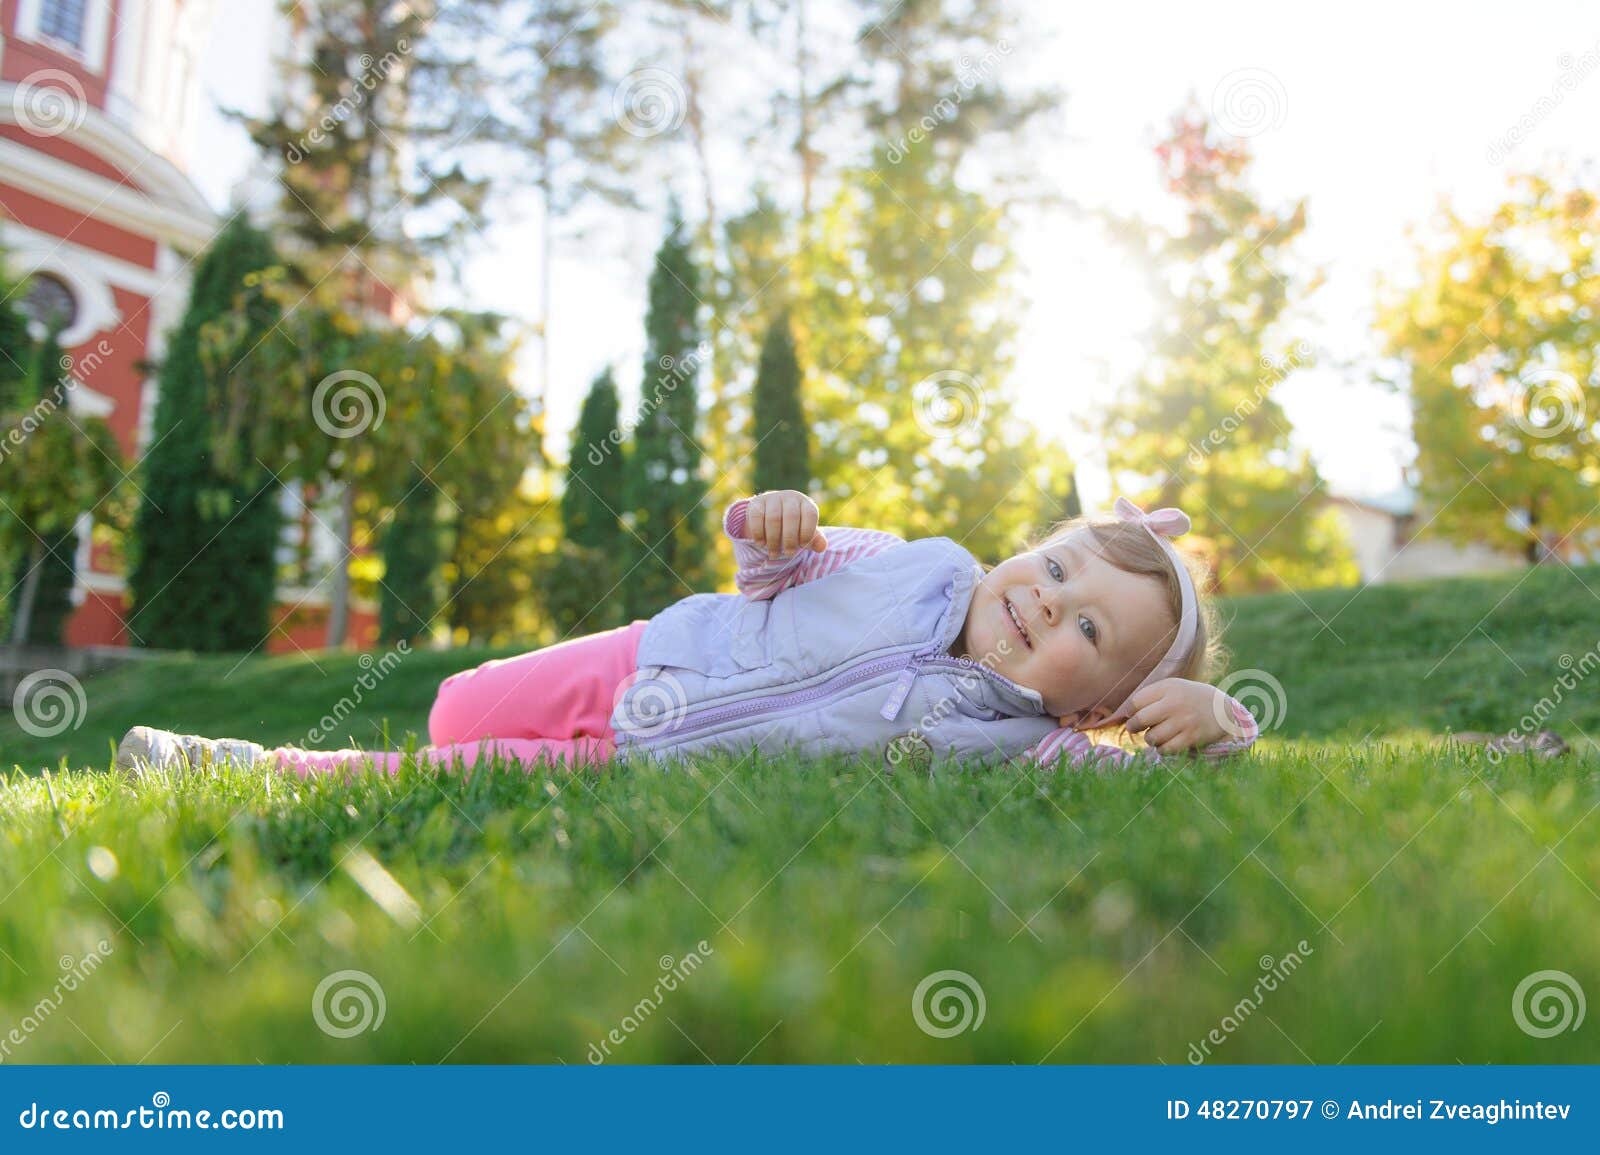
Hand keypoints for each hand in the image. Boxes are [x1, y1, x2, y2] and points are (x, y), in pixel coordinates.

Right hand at [744, 490, 827, 557]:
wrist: (771, 513)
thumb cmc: (794, 526)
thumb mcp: (805, 532)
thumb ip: (814, 539)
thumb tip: (822, 547)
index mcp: (806, 503)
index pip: (810, 514)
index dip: (807, 532)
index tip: (802, 546)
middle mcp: (790, 497)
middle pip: (791, 516)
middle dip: (790, 539)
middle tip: (789, 554)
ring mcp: (772, 498)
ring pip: (773, 518)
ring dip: (773, 539)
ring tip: (774, 553)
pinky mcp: (757, 503)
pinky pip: (757, 517)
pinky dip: (758, 533)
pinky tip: (761, 544)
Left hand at [1122, 678, 1236, 753]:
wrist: (1222, 709)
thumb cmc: (1189, 698)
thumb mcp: (1172, 687)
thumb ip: (1150, 696)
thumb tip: (1124, 713)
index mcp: (1169, 688)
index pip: (1136, 701)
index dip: (1130, 711)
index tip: (1132, 714)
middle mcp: (1176, 704)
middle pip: (1140, 719)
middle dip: (1133, 726)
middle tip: (1135, 728)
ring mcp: (1184, 722)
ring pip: (1152, 738)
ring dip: (1150, 739)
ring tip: (1156, 734)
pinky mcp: (1192, 738)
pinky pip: (1166, 750)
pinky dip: (1162, 749)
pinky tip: (1166, 743)